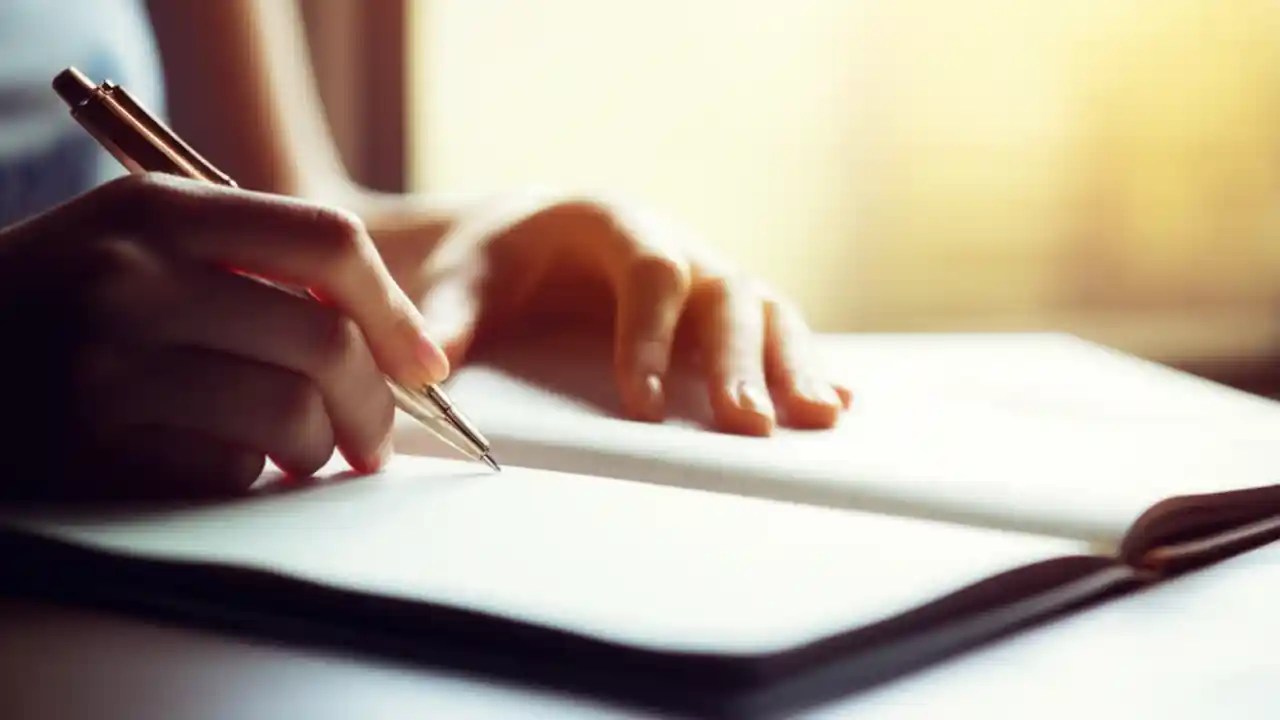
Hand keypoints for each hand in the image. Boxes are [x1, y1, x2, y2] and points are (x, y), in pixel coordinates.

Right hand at [0, 174, 447, 498]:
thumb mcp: (138, 238)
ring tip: (295, 450)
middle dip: (374, 403)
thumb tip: (393, 336)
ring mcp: (109, 366)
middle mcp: (137, 280)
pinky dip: (240, 475)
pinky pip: (226, 472)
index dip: (397, 309)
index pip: (329, 242)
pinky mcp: (92, 449)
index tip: (425, 362)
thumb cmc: (61, 299)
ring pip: (289, 418)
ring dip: (313, 448)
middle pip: (327, 341)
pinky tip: (206, 457)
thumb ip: (254, 262)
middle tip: (374, 437)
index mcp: (163, 212)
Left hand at [362, 191, 852, 435]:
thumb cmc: (492, 259)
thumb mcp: (459, 279)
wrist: (520, 240)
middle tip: (745, 424)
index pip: (648, 271)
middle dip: (738, 359)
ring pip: (764, 309)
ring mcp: (703, 275)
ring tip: (817, 418)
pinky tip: (834, 401)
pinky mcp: (716, 311)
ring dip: (791, 363)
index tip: (641, 407)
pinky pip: (771, 331)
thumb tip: (426, 372)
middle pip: (723, 292)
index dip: (650, 336)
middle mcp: (672, 243)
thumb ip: (444, 318)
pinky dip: (804, 363)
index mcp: (610, 222)